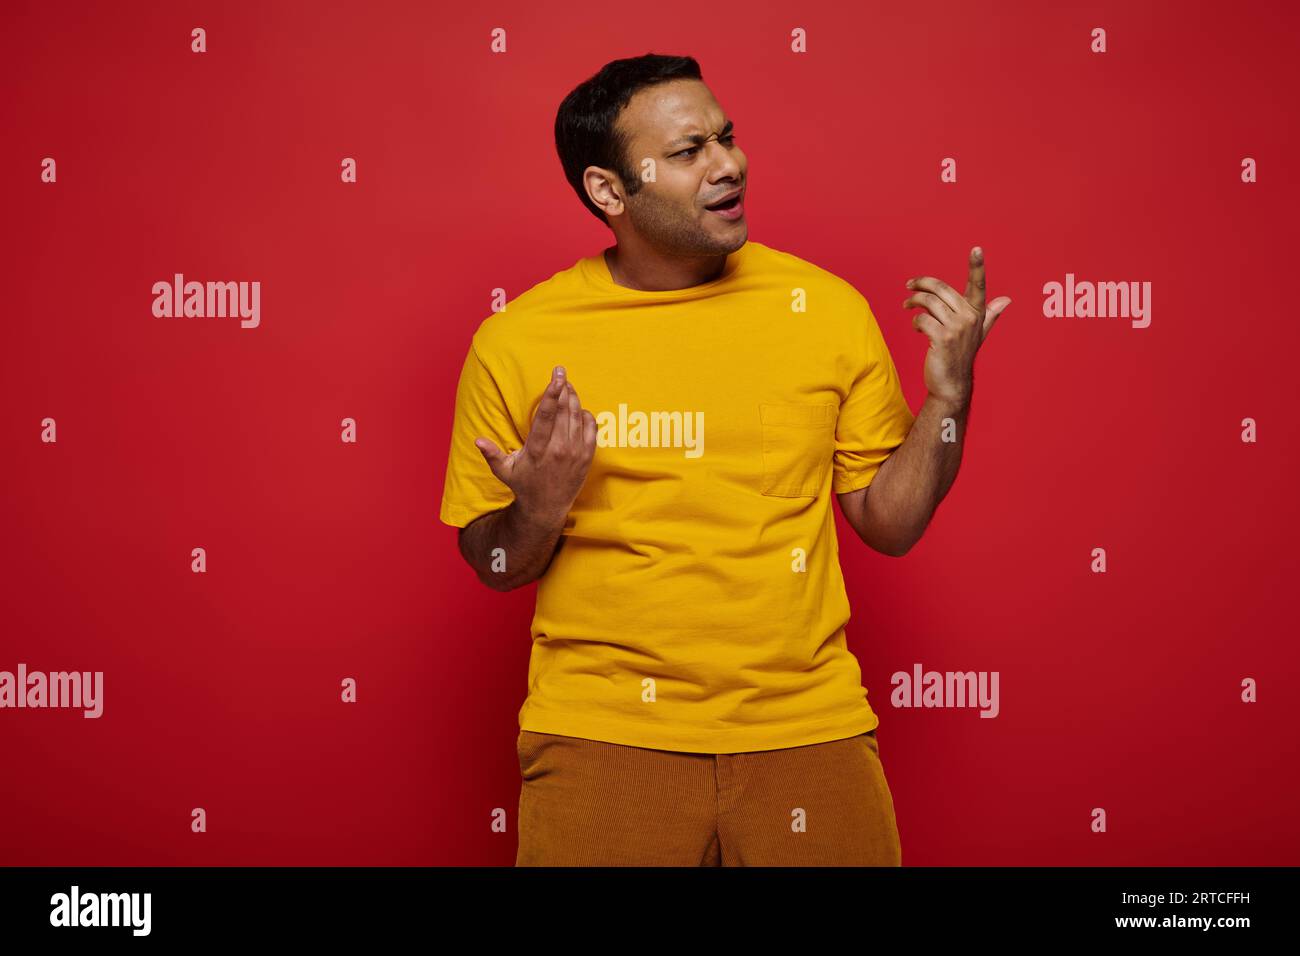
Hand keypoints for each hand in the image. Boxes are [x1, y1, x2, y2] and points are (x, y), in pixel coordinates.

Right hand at [474, 366, 596, 523]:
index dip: (552, 392)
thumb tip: (476, 440)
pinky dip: (586, 415)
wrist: (547, 508)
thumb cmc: (524, 486)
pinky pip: (591, 428)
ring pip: (578, 416)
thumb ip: (491, 454)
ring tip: (567, 386)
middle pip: (564, 410)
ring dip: (573, 398)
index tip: (556, 375)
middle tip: (561, 373)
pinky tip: (578, 409)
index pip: (546, 415)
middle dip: (564, 388)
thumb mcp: (504, 471)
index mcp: (537, 449)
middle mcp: (559, 450)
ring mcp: (575, 453)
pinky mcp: (587, 457)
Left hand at [902, 246, 1009, 406]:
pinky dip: (915, 322)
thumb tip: (1007, 300)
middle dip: (921, 284)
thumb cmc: (961, 355)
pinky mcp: (942, 339)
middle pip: (940, 288)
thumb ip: (990, 314)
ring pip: (928, 303)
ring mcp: (956, 329)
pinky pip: (922, 320)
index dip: (977, 266)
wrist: (951, 383)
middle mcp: (969, 318)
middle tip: (909, 286)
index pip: (978, 285)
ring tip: (907, 306)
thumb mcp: (978, 333)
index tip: (976, 248)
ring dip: (913, 302)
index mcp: (977, 312)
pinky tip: (916, 327)